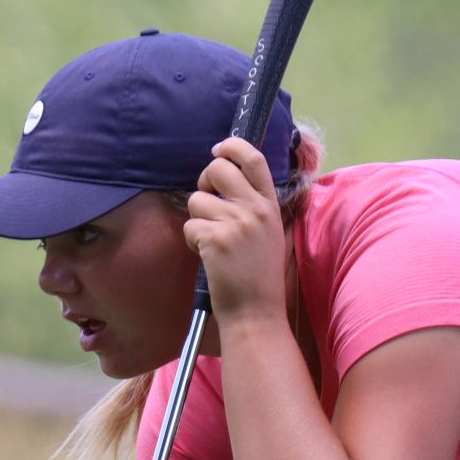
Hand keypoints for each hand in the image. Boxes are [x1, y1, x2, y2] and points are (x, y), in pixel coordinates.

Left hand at [186, 136, 286, 323]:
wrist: (256, 312)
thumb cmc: (259, 276)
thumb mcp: (270, 234)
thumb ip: (254, 206)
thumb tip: (228, 181)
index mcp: (270, 206)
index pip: (254, 159)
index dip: (232, 146)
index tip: (219, 150)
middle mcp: (255, 210)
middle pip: (218, 169)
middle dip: (205, 180)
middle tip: (208, 200)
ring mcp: (236, 224)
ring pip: (197, 200)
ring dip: (197, 219)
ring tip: (212, 241)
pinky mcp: (216, 240)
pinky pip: (190, 225)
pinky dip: (193, 240)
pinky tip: (208, 255)